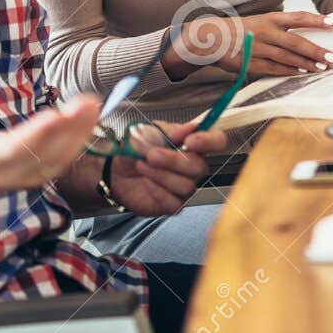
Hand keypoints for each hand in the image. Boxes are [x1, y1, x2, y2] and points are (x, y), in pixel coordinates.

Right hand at [0, 74, 103, 198]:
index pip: (8, 151)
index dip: (33, 137)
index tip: (56, 115)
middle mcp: (1, 175)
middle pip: (40, 158)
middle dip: (67, 131)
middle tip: (88, 102)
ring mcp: (18, 179)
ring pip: (54, 163)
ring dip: (78, 135)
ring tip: (92, 106)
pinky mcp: (31, 175)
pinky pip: (58, 163)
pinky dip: (76, 142)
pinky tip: (88, 120)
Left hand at [108, 122, 228, 215]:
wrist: (116, 170)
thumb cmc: (135, 149)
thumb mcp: (147, 133)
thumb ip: (168, 131)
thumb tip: (190, 128)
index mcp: (192, 144)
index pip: (216, 141)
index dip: (209, 141)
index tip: (190, 141)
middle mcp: (193, 166)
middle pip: (199, 167)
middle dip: (173, 161)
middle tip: (151, 155)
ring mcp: (185, 186)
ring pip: (186, 186)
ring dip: (161, 175)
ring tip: (142, 165)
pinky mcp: (173, 204)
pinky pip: (174, 203)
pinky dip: (158, 191)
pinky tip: (147, 182)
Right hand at [168, 11, 332, 78]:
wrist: (211, 38)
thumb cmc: (241, 29)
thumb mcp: (261, 21)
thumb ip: (281, 27)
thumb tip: (307, 32)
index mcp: (269, 18)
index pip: (298, 17)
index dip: (317, 20)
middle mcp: (265, 32)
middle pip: (296, 42)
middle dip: (315, 51)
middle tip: (332, 57)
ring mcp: (258, 49)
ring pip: (287, 58)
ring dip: (305, 64)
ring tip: (320, 68)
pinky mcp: (250, 63)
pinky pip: (273, 69)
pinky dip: (287, 71)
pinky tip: (300, 74)